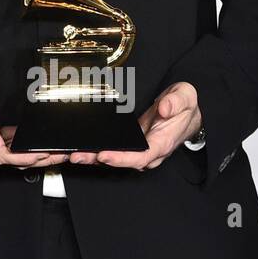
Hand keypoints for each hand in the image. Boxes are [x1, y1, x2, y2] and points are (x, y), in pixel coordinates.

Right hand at [0, 64, 68, 169]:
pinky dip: (28, 153)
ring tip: (60, 152)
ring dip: (37, 158)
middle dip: (40, 159)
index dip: (22, 157)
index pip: (0, 153)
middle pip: (13, 161)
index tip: (40, 154)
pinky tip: (43, 145)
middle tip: (63, 154)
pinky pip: (11, 155)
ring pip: (14, 161)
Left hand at [68, 82, 201, 169]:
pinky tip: (78, 149)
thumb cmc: (184, 108)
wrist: (185, 114)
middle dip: (99, 159)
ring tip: (71, 154)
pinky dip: (94, 152)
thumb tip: (165, 107)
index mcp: (162, 143)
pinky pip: (111, 151)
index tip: (105, 155)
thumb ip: (177, 102)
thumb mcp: (186, 97)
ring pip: (113, 158)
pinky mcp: (128, 145)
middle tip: (78, 155)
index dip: (122, 158)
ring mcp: (137, 150)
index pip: (141, 157)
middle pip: (122, 161)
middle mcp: (148, 152)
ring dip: (92, 158)